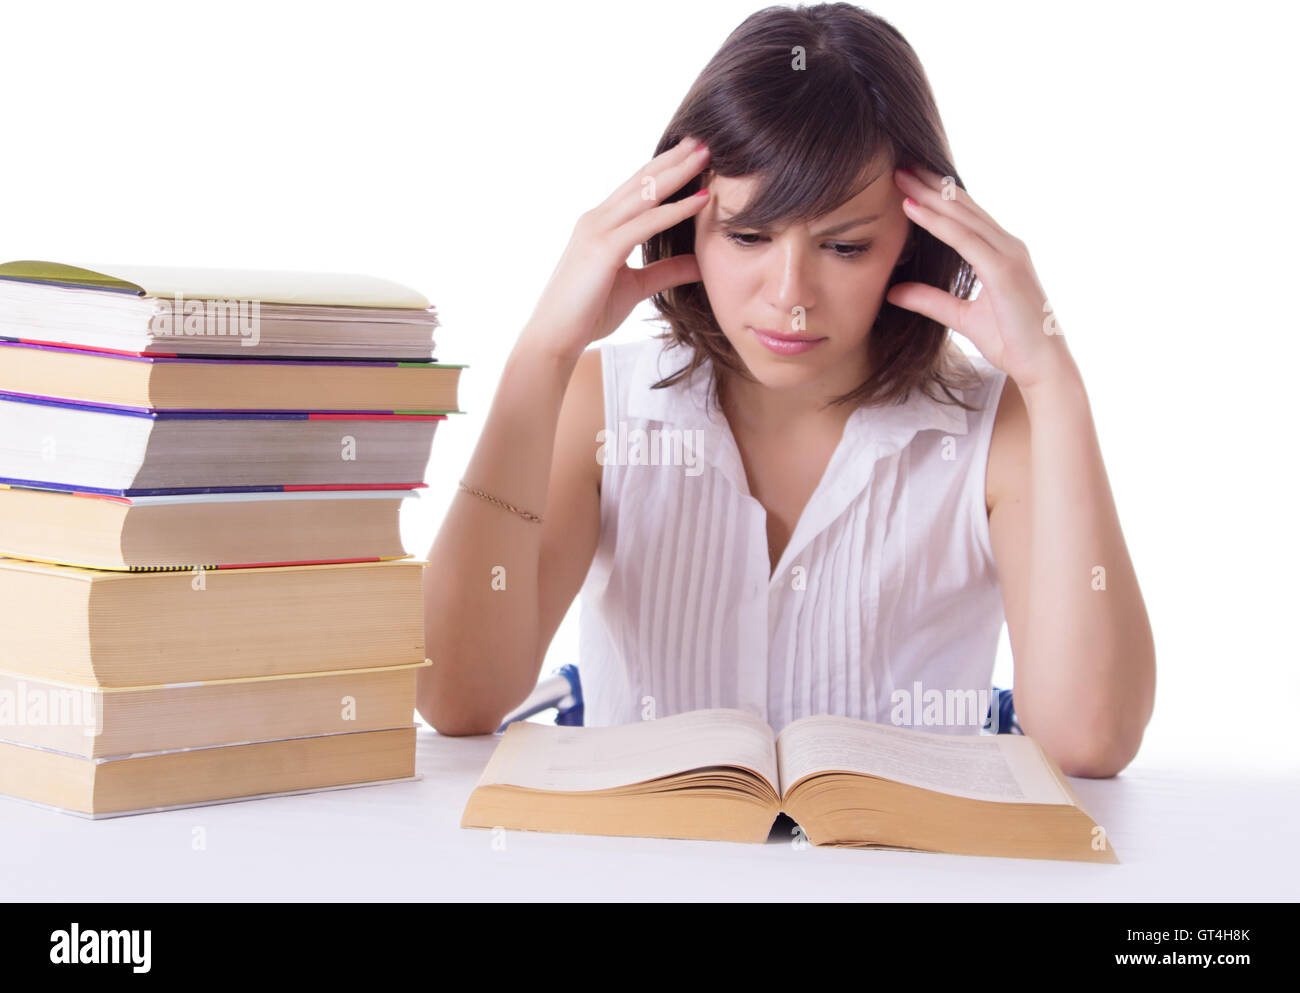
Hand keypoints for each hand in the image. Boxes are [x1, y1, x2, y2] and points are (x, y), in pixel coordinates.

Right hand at [520, 135, 712, 361]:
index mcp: (601, 226)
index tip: (692, 154)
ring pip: (645, 193)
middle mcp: (597, 220)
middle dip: (674, 159)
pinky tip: (702, 199)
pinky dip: (676, 210)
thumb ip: (666, 271)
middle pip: (642, 180)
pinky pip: (646, 223)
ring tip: (706, 154)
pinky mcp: (603, 249)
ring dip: (678, 172)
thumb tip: (699, 263)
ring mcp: (597, 231)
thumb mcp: (635, 287)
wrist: (553, 338)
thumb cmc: (586, 313)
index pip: (637, 189)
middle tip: (703, 139)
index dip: (664, 169)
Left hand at [887, 165, 1075, 391]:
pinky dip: (937, 223)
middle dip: (929, 185)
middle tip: (899, 164)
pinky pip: (965, 239)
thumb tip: (893, 292)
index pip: (964, 216)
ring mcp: (1008, 255)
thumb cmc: (1011, 341)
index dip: (936, 197)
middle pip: (962, 207)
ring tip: (900, 176)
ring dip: (928, 195)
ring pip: (962, 216)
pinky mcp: (1004, 270)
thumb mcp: (961, 318)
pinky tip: (913, 208)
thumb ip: (930, 301)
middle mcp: (1007, 246)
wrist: (1042, 366)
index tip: (907, 180)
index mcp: (1000, 253)